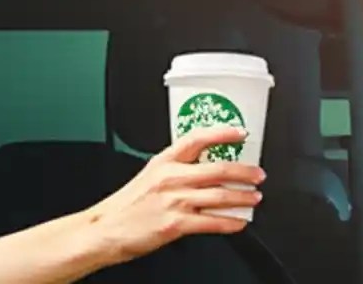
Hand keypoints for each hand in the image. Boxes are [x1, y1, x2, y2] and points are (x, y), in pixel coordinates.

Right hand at [82, 127, 266, 266]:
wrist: (104, 231)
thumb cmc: (126, 206)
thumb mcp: (150, 176)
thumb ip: (177, 169)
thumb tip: (207, 167)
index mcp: (164, 162)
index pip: (197, 139)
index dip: (222, 133)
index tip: (241, 133)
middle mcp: (171, 178)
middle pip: (218, 170)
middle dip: (245, 172)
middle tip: (258, 174)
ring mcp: (174, 201)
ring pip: (220, 196)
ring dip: (243, 197)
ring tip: (255, 198)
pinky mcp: (175, 224)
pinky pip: (211, 222)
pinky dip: (230, 222)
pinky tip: (239, 222)